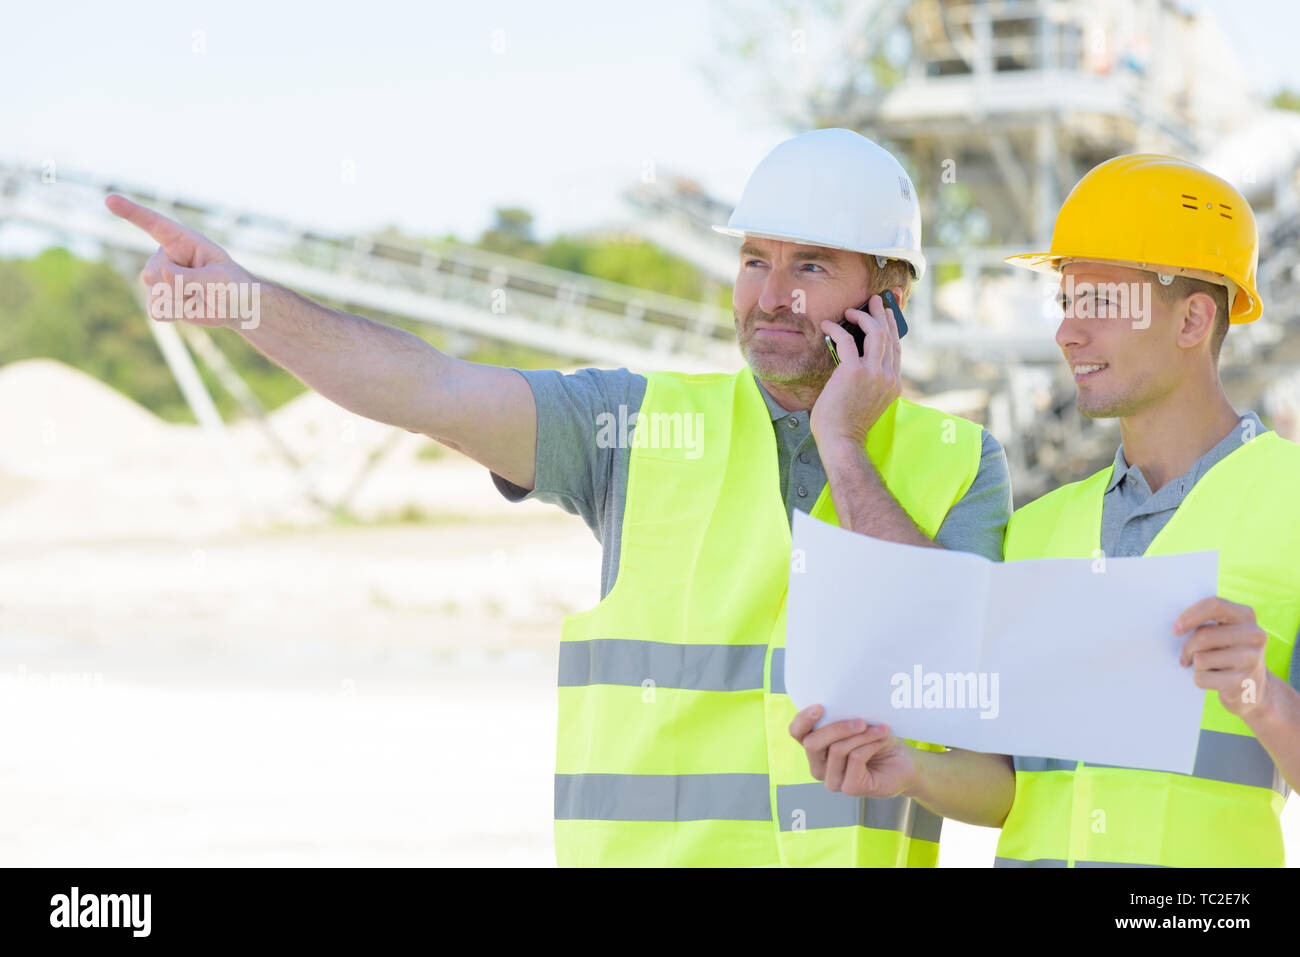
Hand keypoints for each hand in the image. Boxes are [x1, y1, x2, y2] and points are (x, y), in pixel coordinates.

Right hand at [105, 194, 254, 327]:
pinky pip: (156, 310)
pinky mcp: (159, 299)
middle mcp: (167, 257)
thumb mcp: (219, 278)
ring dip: (181, 302)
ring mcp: (160, 278)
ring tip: (199, 296)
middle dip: (177, 285)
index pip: (154, 224)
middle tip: (205, 287)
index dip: (131, 212)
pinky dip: (176, 313)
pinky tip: (190, 307)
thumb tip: (158, 274)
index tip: (109, 199)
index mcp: (183, 241)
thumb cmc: (232, 285)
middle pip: (152, 273)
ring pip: (155, 294)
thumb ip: (190, 276)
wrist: (235, 307)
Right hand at [788, 704, 918, 797]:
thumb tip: (838, 702)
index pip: (796, 733)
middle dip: (837, 727)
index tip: (820, 707)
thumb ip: (841, 717)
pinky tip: (881, 740)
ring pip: (836, 750)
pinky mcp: (850, 788)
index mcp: (815, 747)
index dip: (803, 719)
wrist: (905, 762)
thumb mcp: (857, 723)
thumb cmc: (879, 740)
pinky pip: (855, 758)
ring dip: (861, 735)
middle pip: (812, 743)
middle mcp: (819, 766)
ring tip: (880, 729)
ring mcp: (833, 780)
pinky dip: (869, 745)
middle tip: (861, 720)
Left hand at [810, 286, 902, 447]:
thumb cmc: (848, 423)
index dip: (892, 327)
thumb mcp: (867, 399)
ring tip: (850, 310)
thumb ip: (869, 380)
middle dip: (881, 314)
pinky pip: (847, 341)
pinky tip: (827, 325)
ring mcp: (873, 374)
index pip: (896, 348)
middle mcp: (888, 376)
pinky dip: (836, 329)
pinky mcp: (854, 372)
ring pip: (875, 333)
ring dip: (862, 317)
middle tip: (873, 301)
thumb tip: (856, 356)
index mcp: (893, 384)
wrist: (841, 441)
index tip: (887, 313)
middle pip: (889, 336)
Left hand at [1175, 597, 1270, 716]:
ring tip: (1207, 668)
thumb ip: (1207, 622)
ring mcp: (1251, 659)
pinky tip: (1214, 681)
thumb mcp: (1225, 632)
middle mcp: (1254, 635)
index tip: (1175, 630)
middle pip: (1204, 635)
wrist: (1253, 689)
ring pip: (1200, 658)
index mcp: (1246, 616)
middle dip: (1188, 648)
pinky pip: (1201, 677)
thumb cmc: (1227, 654)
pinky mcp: (1242, 682)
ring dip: (1195, 665)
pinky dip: (1199, 680)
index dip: (1190, 615)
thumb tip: (1177, 627)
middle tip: (1185, 657)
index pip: (1215, 605)